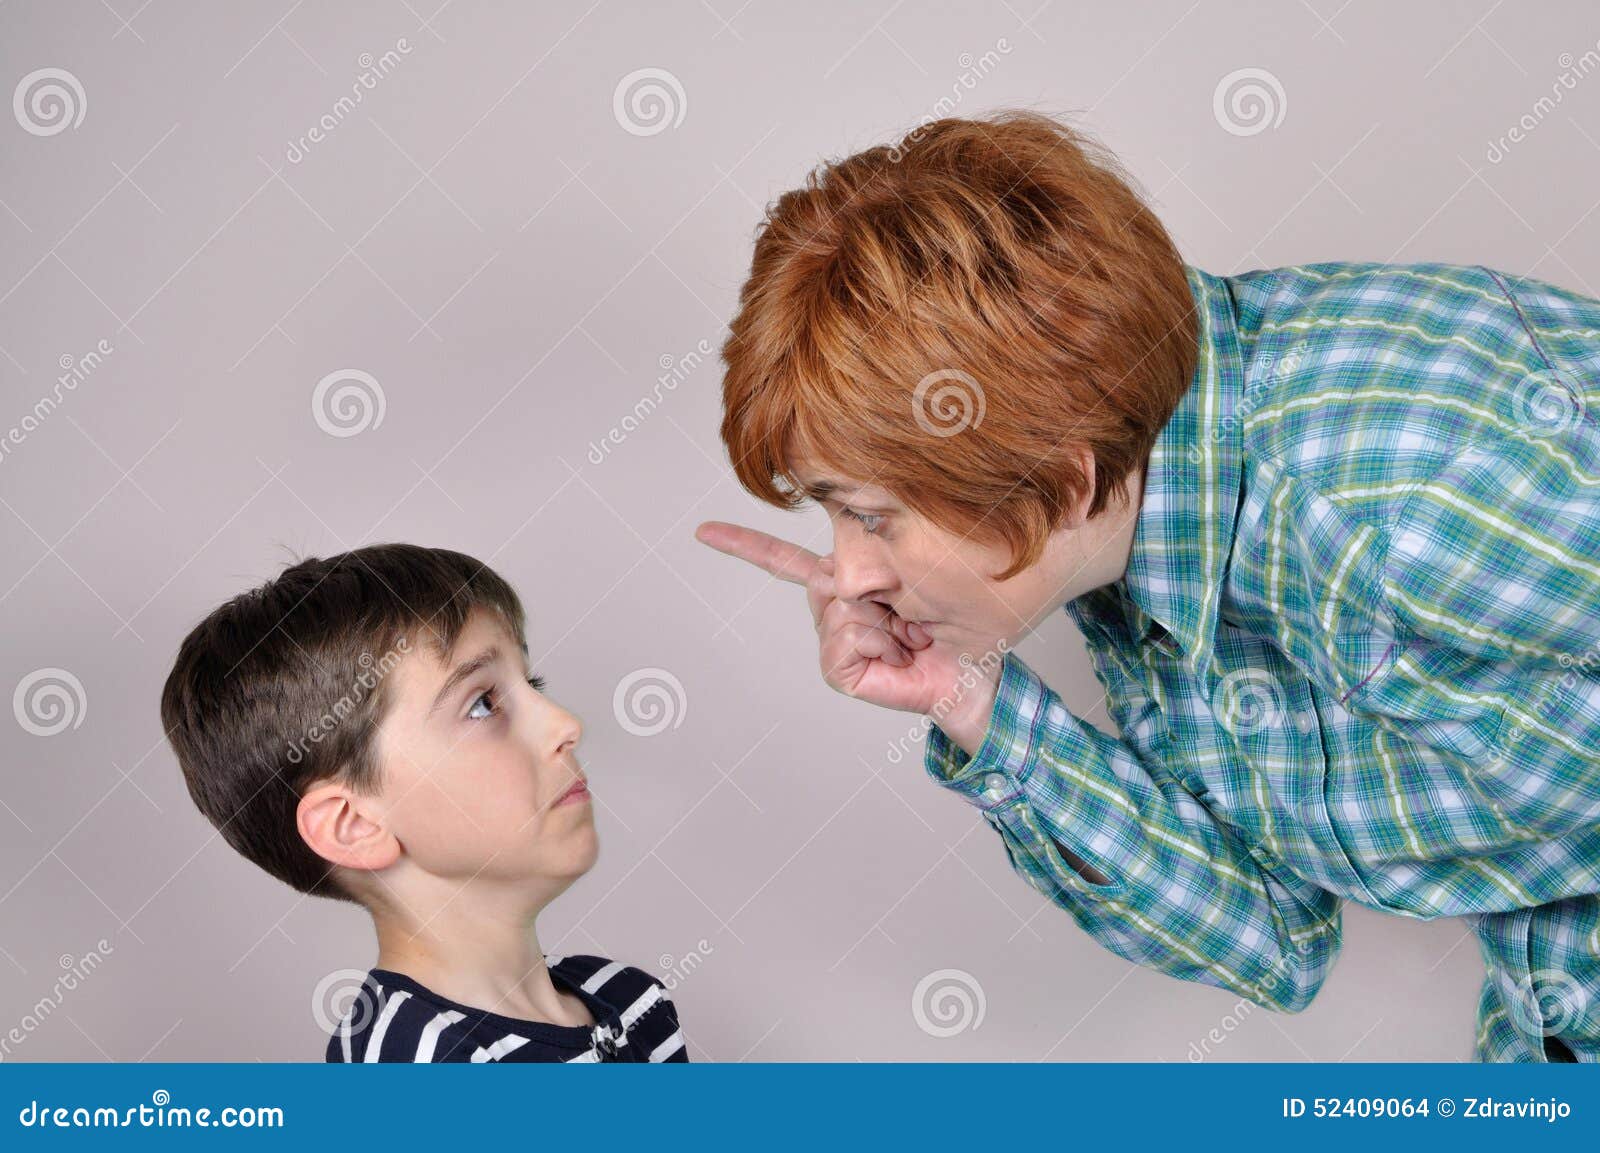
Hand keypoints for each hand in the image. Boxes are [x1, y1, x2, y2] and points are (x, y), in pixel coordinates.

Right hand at [695, 520, 1000, 754]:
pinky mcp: (838, 669)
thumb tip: (834, 560)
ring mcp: (832, 641)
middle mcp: (832, 610)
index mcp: (843, 581)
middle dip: (872, 588)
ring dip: (883, 618)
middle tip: (908, 612)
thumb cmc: (949, 620)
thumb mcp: (908, 573)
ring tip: (908, 633)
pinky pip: (842, 637)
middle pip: (823, 576)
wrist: (969, 670)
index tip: (703, 532)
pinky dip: (876, 641)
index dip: (742, 544)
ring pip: (837, 607)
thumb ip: (863, 557)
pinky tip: (894, 653)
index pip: (782, 560)